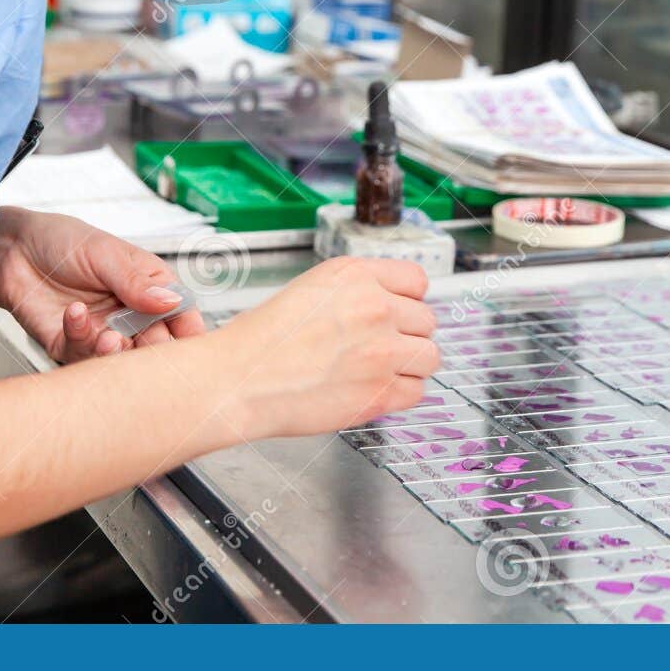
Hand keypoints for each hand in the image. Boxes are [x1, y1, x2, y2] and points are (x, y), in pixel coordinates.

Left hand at [0, 207, 205, 361]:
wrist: (10, 250)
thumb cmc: (60, 240)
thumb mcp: (105, 252)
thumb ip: (137, 282)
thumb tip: (171, 301)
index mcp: (148, 286)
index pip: (180, 314)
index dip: (189, 332)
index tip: (190, 344)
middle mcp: (127, 312)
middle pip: (155, 344)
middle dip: (152, 351)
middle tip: (145, 346)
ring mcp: (101, 330)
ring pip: (121, 358)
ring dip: (116, 351)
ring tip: (109, 336)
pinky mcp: (71, 344)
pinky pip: (83, 354)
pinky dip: (80, 337)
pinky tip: (73, 314)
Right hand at [211, 257, 438, 439]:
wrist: (239, 380)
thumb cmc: (261, 340)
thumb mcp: (311, 290)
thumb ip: (356, 293)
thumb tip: (390, 304)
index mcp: (355, 275)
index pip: (417, 280)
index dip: (407, 299)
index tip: (400, 311)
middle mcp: (375, 307)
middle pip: (427, 319)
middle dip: (407, 334)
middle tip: (380, 347)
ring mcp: (383, 350)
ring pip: (430, 356)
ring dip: (410, 365)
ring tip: (380, 371)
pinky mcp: (381, 392)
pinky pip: (417, 392)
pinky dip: (400, 395)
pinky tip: (374, 391)